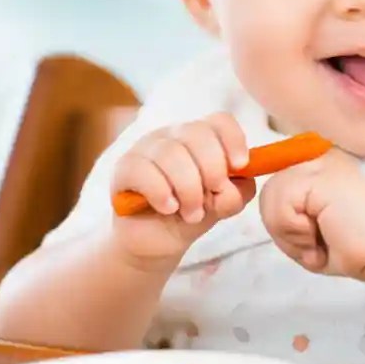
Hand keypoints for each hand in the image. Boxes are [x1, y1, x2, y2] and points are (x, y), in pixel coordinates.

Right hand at [109, 113, 255, 268]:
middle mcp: (173, 136)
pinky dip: (161, 192)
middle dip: (212, 170)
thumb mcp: (222, 206)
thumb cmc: (191, 214)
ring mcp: (146, 148)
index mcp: (201, 138)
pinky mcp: (124, 168)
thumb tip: (232, 183)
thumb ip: (236, 193)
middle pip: (197, 134)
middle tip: (212, 198)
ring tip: (192, 214)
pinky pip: (143, 169)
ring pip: (171, 153)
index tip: (240, 166)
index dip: (233, 140)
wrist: (156, 242)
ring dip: (189, 189)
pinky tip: (168, 208)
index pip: (220, 121)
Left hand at [259, 150, 364, 280]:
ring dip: (289, 232)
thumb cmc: (350, 246)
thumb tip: (264, 203)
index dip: (284, 218)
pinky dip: (294, 230)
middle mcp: (316, 157)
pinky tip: (320, 232)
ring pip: (270, 199)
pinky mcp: (317, 175)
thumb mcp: (306, 227)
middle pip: (268, 194)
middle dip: (283, 228)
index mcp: (316, 165)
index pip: (275, 187)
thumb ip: (282, 211)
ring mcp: (316, 162)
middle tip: (315, 241)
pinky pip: (280, 206)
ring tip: (318, 237)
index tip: (315, 233)